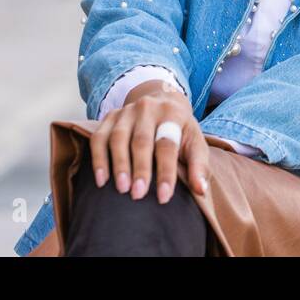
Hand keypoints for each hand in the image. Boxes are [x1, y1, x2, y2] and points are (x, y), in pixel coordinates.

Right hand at [90, 79, 209, 204]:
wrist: (163, 102)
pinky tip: (102, 180)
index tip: (164, 197)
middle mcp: (149, 108)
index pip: (168, 145)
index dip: (166, 172)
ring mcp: (126, 111)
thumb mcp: (195, 143)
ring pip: (118, 138)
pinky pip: (99, 137)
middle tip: (138, 194)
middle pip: (142, 141)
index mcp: (173, 113)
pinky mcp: (110, 116)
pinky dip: (98, 158)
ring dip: (118, 165)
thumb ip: (199, 166)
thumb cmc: (180, 130)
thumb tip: (200, 190)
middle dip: (140, 169)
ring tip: (121, 189)